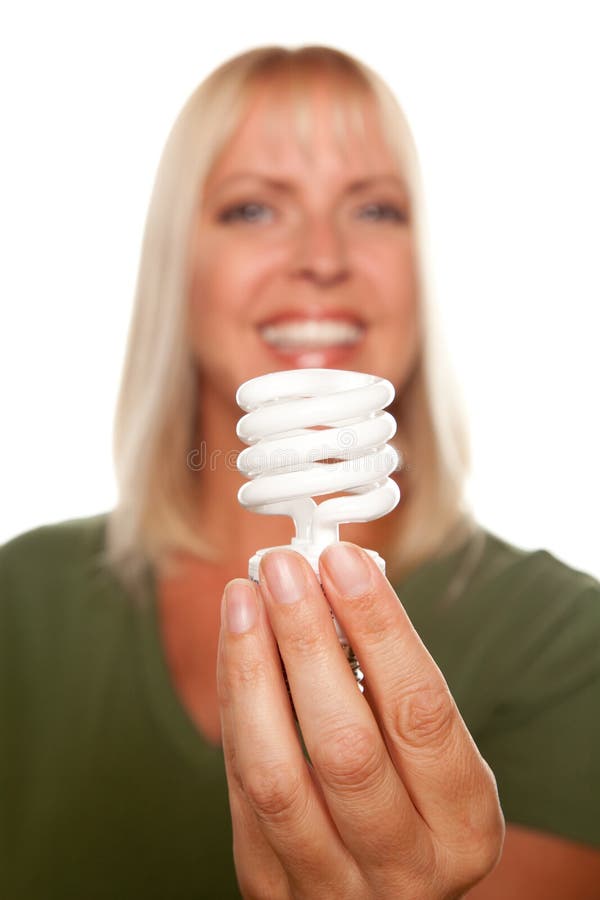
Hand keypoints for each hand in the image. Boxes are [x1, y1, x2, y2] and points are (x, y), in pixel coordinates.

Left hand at [217, 542, 504, 898]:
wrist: (377, 892)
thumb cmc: (412, 799)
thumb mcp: (433, 755)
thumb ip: (390, 683)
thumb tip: (332, 582)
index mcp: (464, 825)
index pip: (420, 711)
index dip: (378, 628)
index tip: (343, 562)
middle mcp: (404, 866)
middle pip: (345, 746)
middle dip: (307, 641)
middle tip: (283, 568)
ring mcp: (332, 884)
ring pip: (276, 774)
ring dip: (253, 670)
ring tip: (244, 598)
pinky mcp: (269, 882)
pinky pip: (239, 783)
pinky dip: (234, 701)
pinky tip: (236, 645)